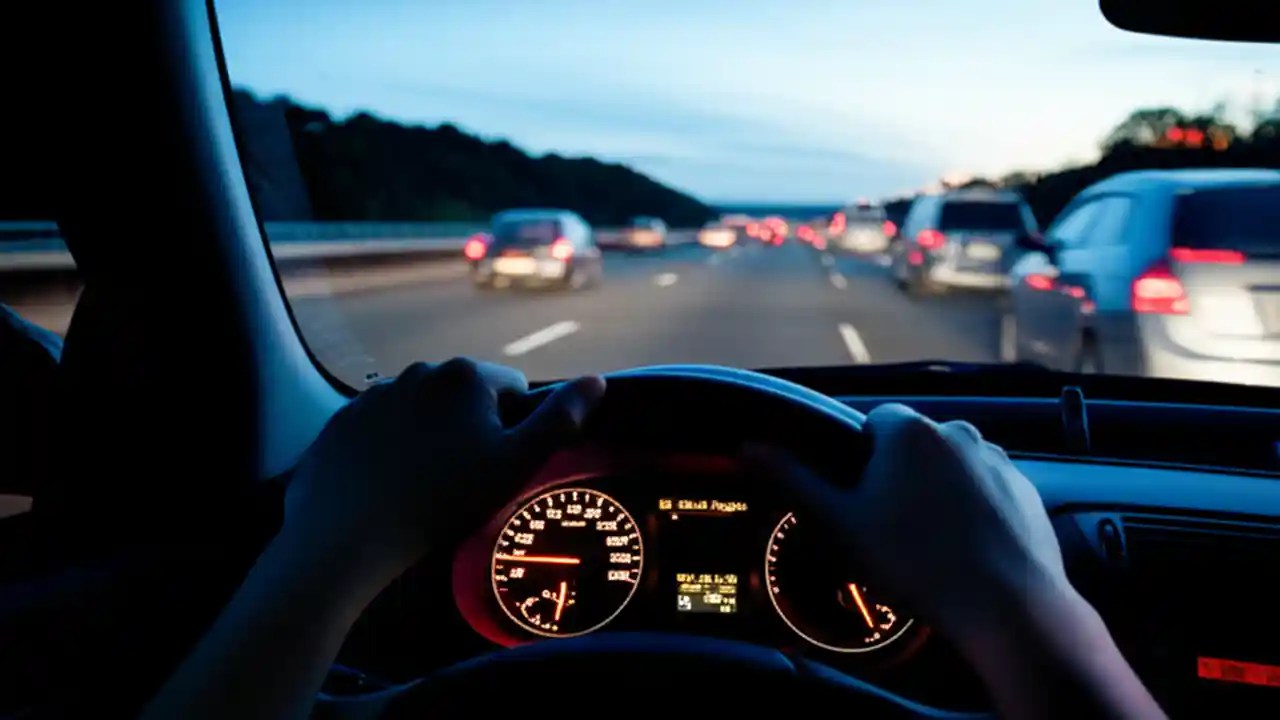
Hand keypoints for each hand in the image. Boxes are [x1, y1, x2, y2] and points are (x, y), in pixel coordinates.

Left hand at [283, 358, 604, 582]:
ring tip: (424, 488)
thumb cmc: (443, 500)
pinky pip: (382, 430)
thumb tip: (597, 381)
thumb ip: (559, 420)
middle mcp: (419, 371)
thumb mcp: (515, 465)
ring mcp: (374, 394)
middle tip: (462, 482)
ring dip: (430, 439)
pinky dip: (390, 450)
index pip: (512, 391)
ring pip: (423, 414)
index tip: (495, 467)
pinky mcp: (342, 421)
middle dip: (470, 430)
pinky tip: (389, 487)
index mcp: (465, 375)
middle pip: (465, 399)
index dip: (513, 430)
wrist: (349, 534)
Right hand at [759, 403, 1067, 638]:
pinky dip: (973, 513)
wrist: (1006, 606)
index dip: (859, 463)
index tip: (859, 502)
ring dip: (936, 494)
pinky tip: (964, 552)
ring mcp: (998, 460)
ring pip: (950, 469)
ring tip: (928, 546)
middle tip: (888, 530)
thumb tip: (749, 447)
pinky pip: (986, 492)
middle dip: (898, 479)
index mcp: (908, 430)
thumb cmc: (915, 563)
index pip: (872, 424)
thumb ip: (793, 480)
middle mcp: (958, 432)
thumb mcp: (838, 525)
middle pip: (912, 447)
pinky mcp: (1025, 491)